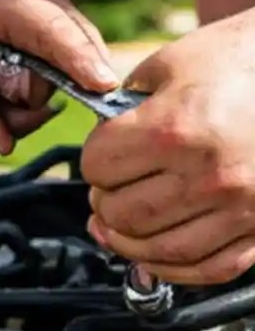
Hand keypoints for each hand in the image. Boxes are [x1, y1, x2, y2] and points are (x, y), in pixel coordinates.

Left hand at [0, 0, 118, 154]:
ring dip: (30, 89)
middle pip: (68, 65)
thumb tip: (6, 145)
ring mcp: (61, 1)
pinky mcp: (65, 14)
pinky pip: (67, 62)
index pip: (55, 33)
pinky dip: (37, 76)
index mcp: (9, 0)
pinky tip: (7, 64)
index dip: (79, 62)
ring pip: (70, 69)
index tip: (103, 86)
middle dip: (29, 97)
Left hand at [83, 11, 254, 284]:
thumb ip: (125, 103)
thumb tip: (99, 139)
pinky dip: (173, 269)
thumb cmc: (241, 61)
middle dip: (104, 204)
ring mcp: (242, 207)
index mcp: (175, 129)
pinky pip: (209, 268)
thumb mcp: (172, 64)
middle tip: (106, 192)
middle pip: (122, 213)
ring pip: (159, 250)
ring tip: (119, 228)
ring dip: (128, 243)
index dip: (91, 161)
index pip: (99, 166)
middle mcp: (209, 174)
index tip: (101, 156)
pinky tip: (154, 254)